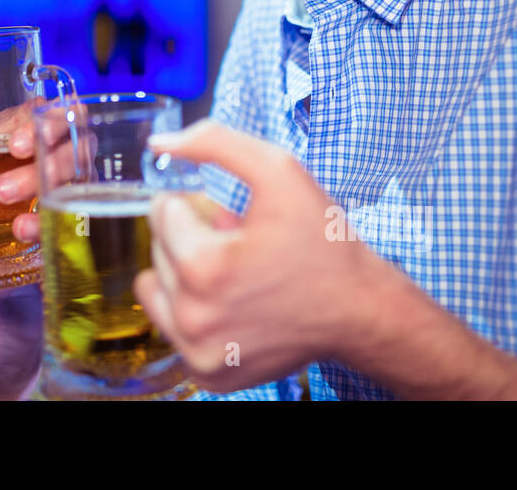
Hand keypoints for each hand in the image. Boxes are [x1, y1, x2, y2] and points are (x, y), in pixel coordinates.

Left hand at [0, 100, 90, 243]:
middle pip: (73, 153)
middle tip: (1, 191)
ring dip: (48, 206)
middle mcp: (67, 149)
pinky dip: (51, 231)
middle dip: (42, 170)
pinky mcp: (73, 213)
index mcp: (42, 121)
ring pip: (78, 189)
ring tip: (16, 226)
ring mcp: (75, 182)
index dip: (47, 126)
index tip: (13, 146)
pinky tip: (26, 237)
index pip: (61, 114)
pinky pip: (74, 222)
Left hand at [133, 119, 389, 392]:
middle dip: (193, 238)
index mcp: (202, 267)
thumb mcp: (278, 170)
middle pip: (159, 249)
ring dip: (185, 274)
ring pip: (157, 288)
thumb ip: (214, 143)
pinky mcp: (208, 374)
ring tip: (232, 273)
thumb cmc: (323, 241)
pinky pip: (173, 327)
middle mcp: (192, 317)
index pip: (162, 211)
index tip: (231, 217)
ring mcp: (198, 352)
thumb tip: (159, 142)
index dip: (198, 204)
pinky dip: (195, 312)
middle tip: (239, 243)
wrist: (360, 308)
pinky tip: (235, 304)